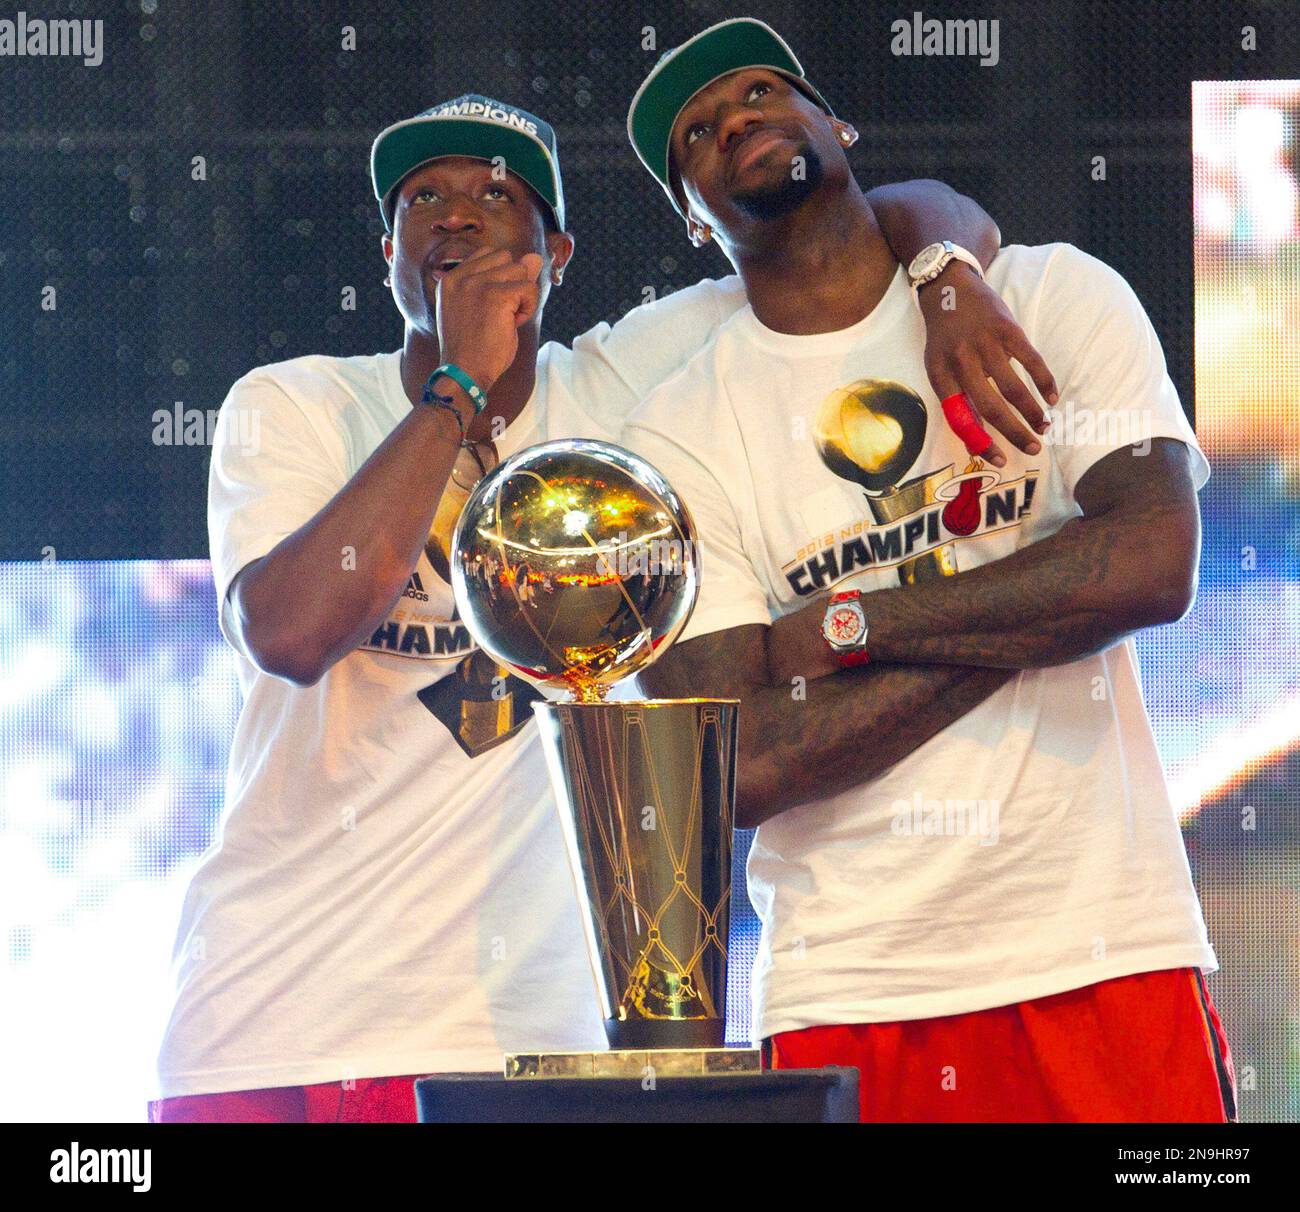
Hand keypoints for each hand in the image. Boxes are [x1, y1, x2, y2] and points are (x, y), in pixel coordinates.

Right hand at [435, 248, 542, 392]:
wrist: (464, 373)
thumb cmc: (474, 348)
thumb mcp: (483, 308)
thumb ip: (503, 280)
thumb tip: (534, 257)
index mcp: (451, 279)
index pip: (488, 254)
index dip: (501, 278)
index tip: (493, 306)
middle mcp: (461, 276)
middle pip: (507, 257)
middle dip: (514, 283)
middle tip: (502, 313)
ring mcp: (478, 284)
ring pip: (520, 269)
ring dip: (522, 296)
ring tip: (507, 319)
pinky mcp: (497, 296)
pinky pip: (529, 288)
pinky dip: (529, 307)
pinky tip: (514, 324)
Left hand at [918, 263, 1057, 467]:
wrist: (949, 289)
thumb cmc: (945, 339)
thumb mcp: (938, 368)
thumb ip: (956, 399)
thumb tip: (976, 440)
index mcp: (940, 376)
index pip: (960, 418)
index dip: (981, 443)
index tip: (1001, 460)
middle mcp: (961, 361)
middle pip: (991, 407)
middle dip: (1014, 432)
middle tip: (1033, 449)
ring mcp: (985, 343)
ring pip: (1013, 387)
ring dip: (1032, 411)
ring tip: (1044, 426)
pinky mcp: (1007, 328)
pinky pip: (1031, 359)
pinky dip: (1045, 380)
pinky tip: (1052, 397)